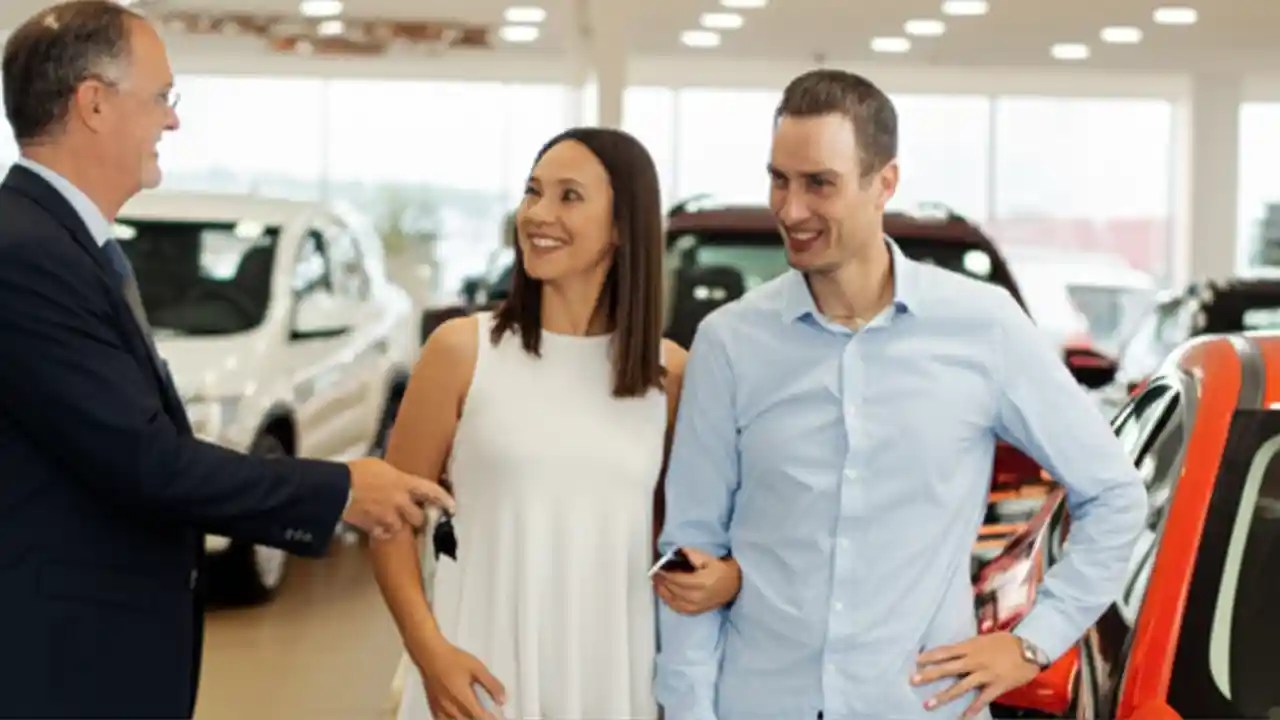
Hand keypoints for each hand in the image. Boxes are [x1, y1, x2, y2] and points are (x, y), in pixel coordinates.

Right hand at [342, 458, 454, 538]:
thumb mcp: (381, 467)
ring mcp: (388, 517)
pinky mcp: (374, 528)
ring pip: (402, 529)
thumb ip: (395, 477)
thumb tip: (398, 480)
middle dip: (417, 518)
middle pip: (419, 517)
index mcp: (404, 483)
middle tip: (414, 517)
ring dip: (399, 527)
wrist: (337, 488)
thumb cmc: (357, 472)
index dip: (444, 500)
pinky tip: (377, 529)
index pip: (431, 491)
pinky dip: (382, 533)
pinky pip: (383, 534)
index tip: (452, 507)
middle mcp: (401, 502)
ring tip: (393, 523)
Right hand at [420, 641, 505, 719]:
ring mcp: (441, 709)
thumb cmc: (455, 659)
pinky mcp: (433, 707)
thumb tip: (502, 700)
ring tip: (473, 713)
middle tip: (486, 712)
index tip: (496, 715)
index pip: (480, 717)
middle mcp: (451, 708)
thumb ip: (492, 684)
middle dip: (479, 718)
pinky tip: (458, 716)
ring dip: (467, 719)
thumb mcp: (478, 668)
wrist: (431, 655)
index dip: (490, 718)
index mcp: (463, 699)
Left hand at [653, 547, 740, 613]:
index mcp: (701, 582)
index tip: (657, 569)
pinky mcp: (698, 611)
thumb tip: (676, 552)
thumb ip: (691, 555)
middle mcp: (698, 596)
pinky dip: (670, 603)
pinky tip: (665, 597)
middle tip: (654, 576)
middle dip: (662, 583)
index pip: (677, 580)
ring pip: (675, 602)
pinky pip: (680, 610)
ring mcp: (698, 606)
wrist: (735, 584)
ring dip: (663, 594)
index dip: (665, 575)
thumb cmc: (721, 569)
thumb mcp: (708, 558)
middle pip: (674, 591)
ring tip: (656, 585)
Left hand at [912, 632, 1040, 717]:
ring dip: (944, 696)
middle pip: (948, 668)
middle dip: (930, 675)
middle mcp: (974, 660)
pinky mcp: (996, 686)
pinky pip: (982, 699)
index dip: (930, 656)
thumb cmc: (1006, 642)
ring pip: (961, 687)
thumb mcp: (985, 638)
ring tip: (928, 704)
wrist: (1030, 650)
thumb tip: (953, 650)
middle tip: (913, 680)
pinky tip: (962, 717)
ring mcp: (985, 674)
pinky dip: (972, 708)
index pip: (945, 651)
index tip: (916, 661)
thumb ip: (969, 645)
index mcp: (971, 646)